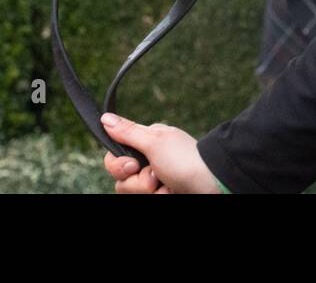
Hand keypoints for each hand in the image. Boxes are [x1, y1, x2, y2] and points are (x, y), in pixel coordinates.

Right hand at [100, 113, 222, 193]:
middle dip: (137, 182)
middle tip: (155, 176)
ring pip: (132, 192)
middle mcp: (148, 162)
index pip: (114, 157)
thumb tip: (104, 117)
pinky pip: (148, 198)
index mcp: (146, 144)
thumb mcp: (154, 142)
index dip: (118, 165)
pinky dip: (161, 196)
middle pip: (121, 179)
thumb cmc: (185, 160)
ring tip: (167, 185)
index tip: (133, 166)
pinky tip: (172, 192)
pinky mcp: (161, 192)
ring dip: (150, 191)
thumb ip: (127, 132)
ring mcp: (155, 180)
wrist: (211, 183)